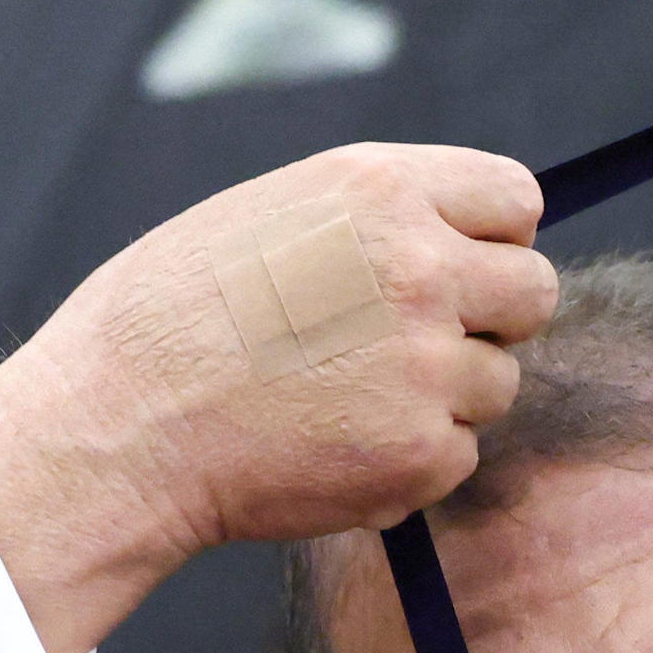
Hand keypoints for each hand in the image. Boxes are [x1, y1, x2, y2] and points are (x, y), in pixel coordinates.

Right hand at [0, 145, 555, 652]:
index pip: (516, 199)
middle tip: (417, 343)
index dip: (493, 238)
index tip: (459, 266)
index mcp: (381, 192)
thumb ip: (379, 219)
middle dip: (491, 318)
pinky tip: (332, 447)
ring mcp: (428, 366)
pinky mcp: (422, 453)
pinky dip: (410, 460)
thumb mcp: (276, 217)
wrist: (118, 427)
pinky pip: (458, 454)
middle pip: (534, 291)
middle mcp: (419, 268)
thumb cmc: (172, 317)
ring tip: (343, 398)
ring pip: (497, 382)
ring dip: (443, 396)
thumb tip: (462, 238)